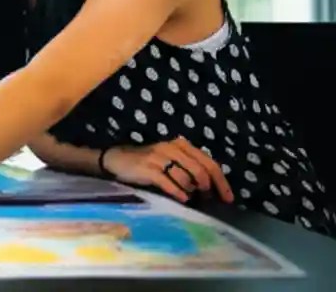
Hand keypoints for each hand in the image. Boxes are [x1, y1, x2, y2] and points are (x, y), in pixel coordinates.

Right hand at [102, 136, 233, 203]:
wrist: (117, 160)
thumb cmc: (148, 163)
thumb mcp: (171, 161)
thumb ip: (189, 168)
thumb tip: (211, 188)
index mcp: (182, 145)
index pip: (210, 163)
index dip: (222, 182)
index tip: (228, 199)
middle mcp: (172, 148)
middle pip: (201, 170)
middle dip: (209, 188)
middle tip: (209, 200)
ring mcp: (160, 157)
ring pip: (186, 177)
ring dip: (191, 190)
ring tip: (189, 197)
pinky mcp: (148, 168)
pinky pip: (169, 182)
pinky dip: (178, 192)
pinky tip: (181, 199)